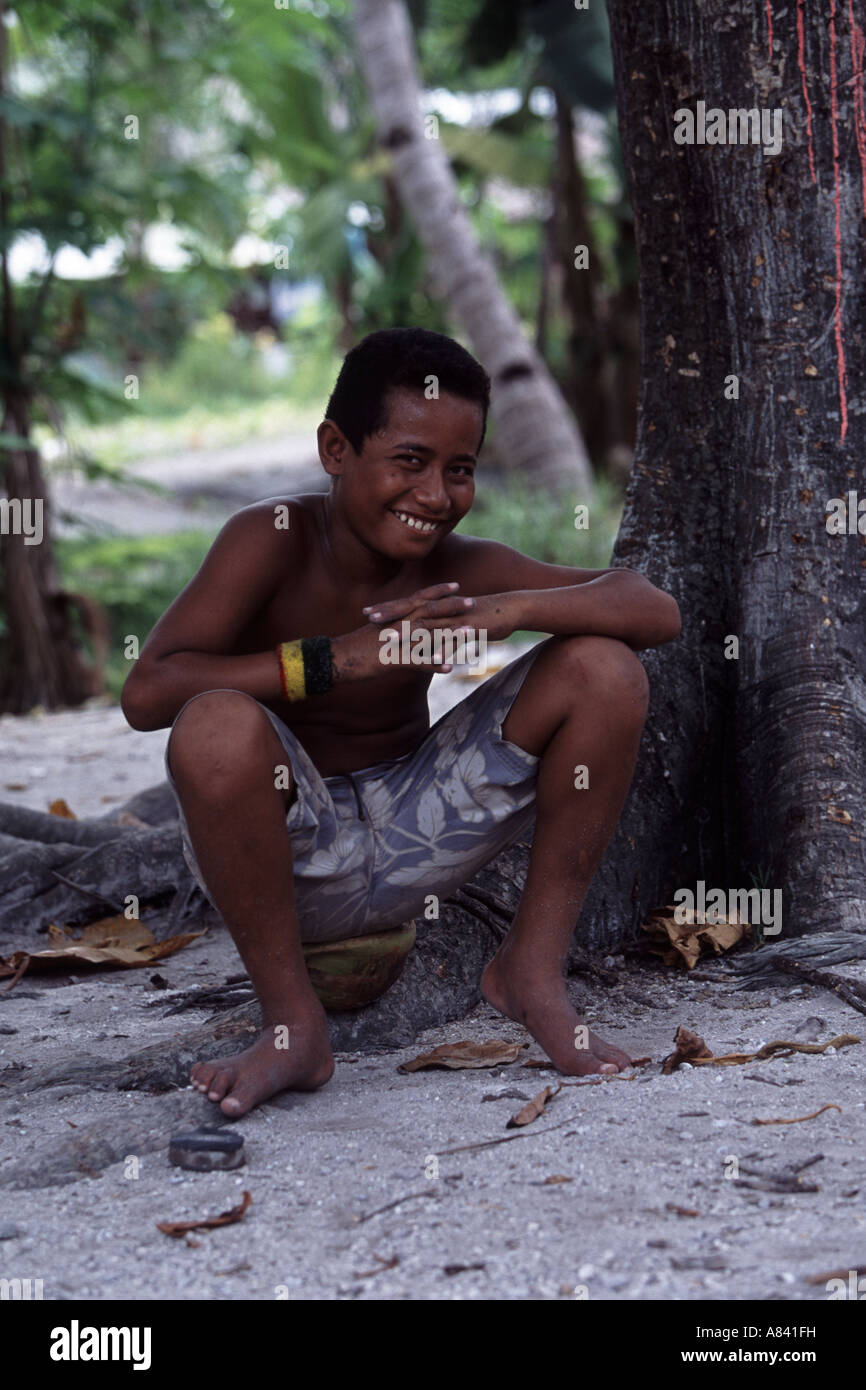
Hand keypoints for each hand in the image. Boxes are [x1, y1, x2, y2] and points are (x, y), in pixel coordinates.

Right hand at [334, 583, 474, 679]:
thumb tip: (406, 627)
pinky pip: (416, 662)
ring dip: (450, 633)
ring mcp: (395, 641)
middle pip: (429, 611)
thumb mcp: (376, 633)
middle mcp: (396, 624)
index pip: (420, 598)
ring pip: (427, 635)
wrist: (335, 658)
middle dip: (452, 606)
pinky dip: (433, 664)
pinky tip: (450, 667)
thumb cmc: (355, 647)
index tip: (457, 585)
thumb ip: (393, 627)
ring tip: (471, 632)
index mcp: (393, 616)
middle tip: (473, 602)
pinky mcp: (391, 659)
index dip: (439, 591)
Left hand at [364, 587, 521, 645]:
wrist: (513, 609)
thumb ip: (441, 626)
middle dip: (390, 615)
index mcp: (439, 606)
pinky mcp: (471, 629)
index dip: (388, 608)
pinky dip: (442, 651)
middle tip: (368, 619)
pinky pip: (454, 641)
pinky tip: (429, 661)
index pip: (409, 605)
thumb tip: (428, 636)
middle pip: (412, 611)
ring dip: (408, 634)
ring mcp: (456, 619)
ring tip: (389, 641)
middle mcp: (444, 610)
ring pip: (429, 626)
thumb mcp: (458, 620)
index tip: (368, 612)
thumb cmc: (484, 616)